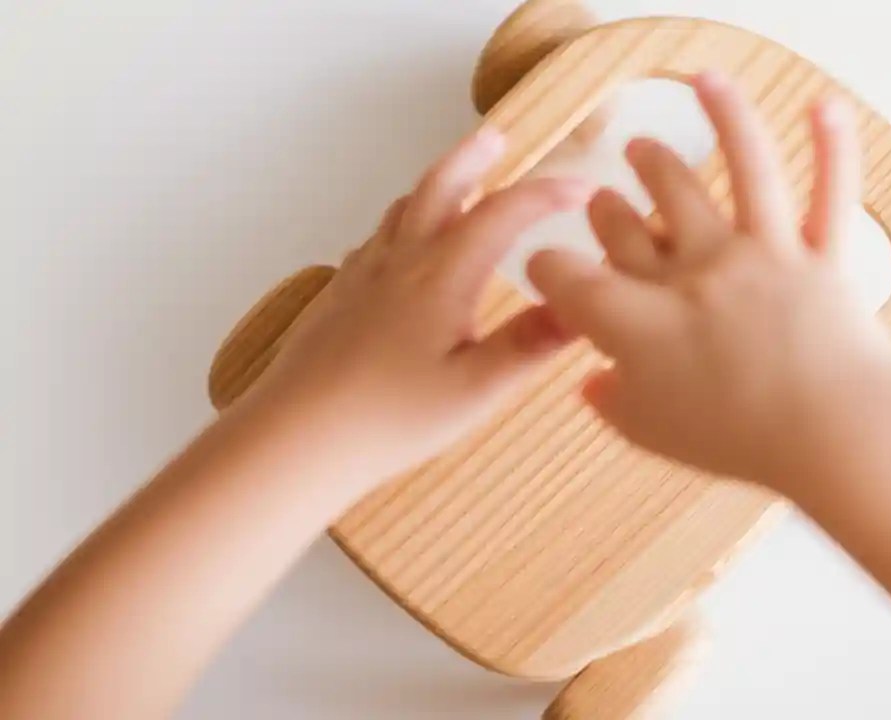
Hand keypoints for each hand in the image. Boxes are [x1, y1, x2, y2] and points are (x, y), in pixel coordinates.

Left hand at [237, 130, 591, 483]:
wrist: (295, 437)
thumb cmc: (391, 417)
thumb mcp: (476, 389)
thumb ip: (529, 344)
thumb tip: (582, 304)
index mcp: (443, 276)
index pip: (503, 214)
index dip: (546, 195)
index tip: (582, 189)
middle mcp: (401, 262)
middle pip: (438, 188)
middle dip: (472, 158)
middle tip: (496, 137)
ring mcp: (362, 277)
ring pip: (402, 211)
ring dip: (436, 186)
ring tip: (456, 182)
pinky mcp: (337, 299)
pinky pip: (374, 241)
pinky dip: (401, 224)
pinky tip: (401, 249)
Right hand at [527, 72, 890, 494]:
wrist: (834, 438)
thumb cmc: (742, 444)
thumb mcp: (653, 435)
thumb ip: (614, 402)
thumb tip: (592, 384)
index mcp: (643, 322)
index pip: (572, 281)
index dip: (547, 269)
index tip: (544, 266)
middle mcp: (696, 273)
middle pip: (641, 220)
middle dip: (614, 205)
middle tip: (607, 196)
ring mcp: (762, 257)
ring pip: (736, 171)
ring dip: (715, 125)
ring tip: (695, 93)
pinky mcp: (821, 258)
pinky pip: (830, 195)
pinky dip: (833, 148)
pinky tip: (823, 105)